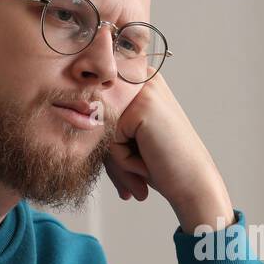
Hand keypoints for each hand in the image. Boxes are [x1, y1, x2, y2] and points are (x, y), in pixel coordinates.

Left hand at [103, 73, 233, 233]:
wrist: (193, 185)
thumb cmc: (162, 165)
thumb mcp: (130, 137)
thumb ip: (104, 121)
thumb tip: (69, 112)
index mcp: (140, 80)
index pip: (99, 106)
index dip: (110, 142)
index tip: (137, 160)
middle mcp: (143, 78)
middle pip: (98, 116)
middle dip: (112, 153)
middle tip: (139, 172)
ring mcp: (144, 91)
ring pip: (101, 128)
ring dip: (118, 159)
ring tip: (146, 166)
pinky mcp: (142, 107)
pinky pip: (109, 140)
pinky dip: (124, 161)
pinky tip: (148, 163)